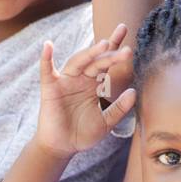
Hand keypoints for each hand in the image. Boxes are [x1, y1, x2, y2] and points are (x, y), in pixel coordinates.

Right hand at [35, 25, 136, 159]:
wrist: (63, 147)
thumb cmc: (83, 133)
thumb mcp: (106, 122)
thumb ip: (120, 108)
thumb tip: (134, 91)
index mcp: (94, 84)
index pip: (106, 62)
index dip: (116, 48)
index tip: (126, 34)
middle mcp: (80, 78)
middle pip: (96, 59)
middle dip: (109, 50)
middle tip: (124, 43)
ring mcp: (65, 81)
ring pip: (78, 62)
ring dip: (89, 53)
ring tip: (103, 44)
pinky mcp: (51, 89)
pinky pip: (47, 71)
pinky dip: (46, 58)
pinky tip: (48, 46)